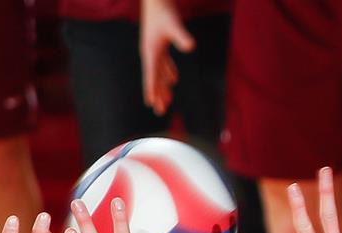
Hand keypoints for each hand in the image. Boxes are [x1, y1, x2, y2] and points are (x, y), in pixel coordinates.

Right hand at [141, 0, 194, 114]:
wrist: (156, 0)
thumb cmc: (164, 11)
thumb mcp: (174, 24)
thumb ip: (182, 36)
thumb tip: (191, 46)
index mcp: (151, 51)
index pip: (151, 75)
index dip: (152, 90)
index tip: (152, 104)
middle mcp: (150, 53)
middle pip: (154, 78)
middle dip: (157, 94)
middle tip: (159, 112)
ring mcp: (154, 49)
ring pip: (158, 73)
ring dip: (163, 86)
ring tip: (167, 101)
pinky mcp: (159, 44)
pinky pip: (163, 63)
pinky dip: (168, 73)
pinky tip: (174, 80)